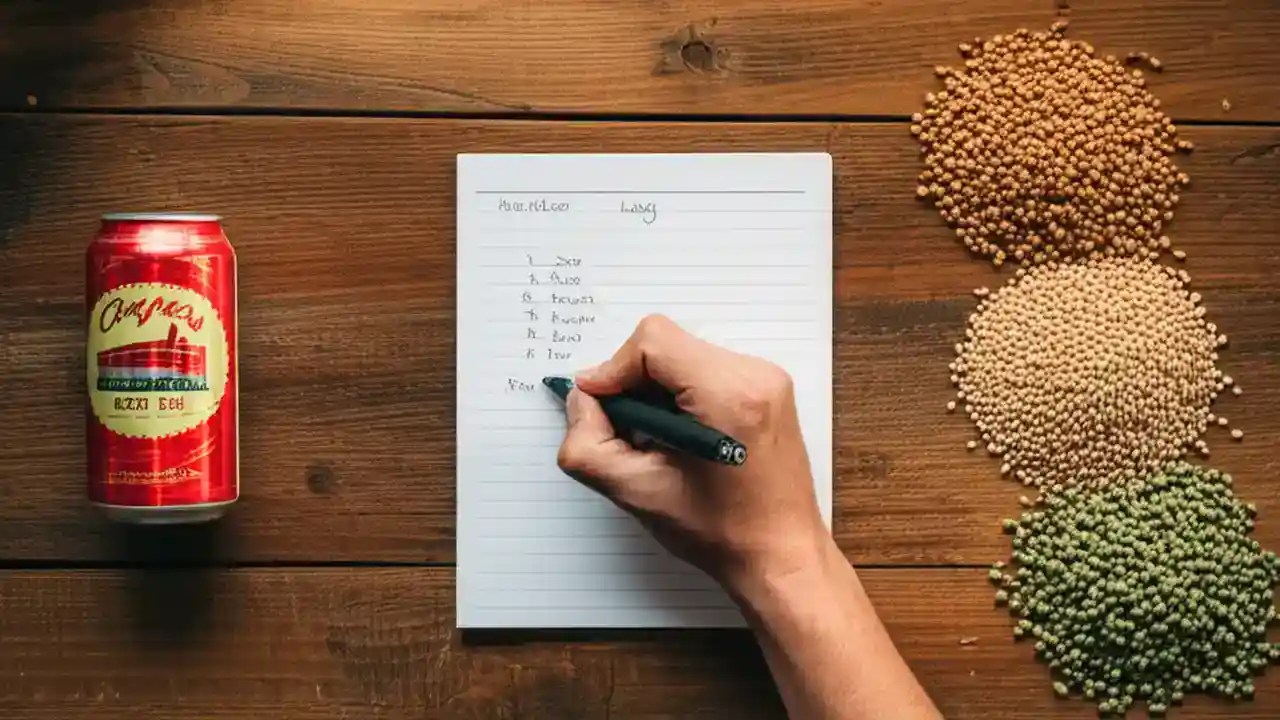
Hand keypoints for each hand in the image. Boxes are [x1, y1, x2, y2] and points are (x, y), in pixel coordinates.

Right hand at [555, 314, 827, 594]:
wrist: (781, 555)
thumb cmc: (721, 533)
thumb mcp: (637, 493)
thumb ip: (588, 444)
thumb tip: (583, 398)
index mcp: (729, 396)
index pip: (653, 341)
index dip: (613, 370)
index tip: (601, 406)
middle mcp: (755, 375)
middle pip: (667, 344)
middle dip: (635, 382)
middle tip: (630, 431)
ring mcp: (768, 378)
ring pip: (684, 354)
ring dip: (657, 388)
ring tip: (657, 438)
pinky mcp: (769, 387)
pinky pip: (707, 367)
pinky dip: (681, 392)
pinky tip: (682, 435)